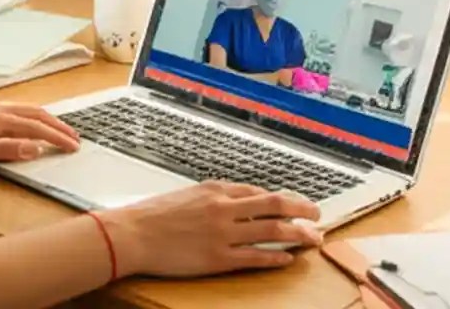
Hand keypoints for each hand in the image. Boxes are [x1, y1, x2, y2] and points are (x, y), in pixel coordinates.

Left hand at [0, 101, 80, 166]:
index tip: (74, 147)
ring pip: (27, 110)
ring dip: (47, 120)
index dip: (57, 138)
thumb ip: (8, 149)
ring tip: (60, 131)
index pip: (36, 127)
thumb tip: (36, 148)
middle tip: (75, 138)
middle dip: (58, 126)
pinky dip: (33, 118)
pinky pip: (17, 111)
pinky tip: (32, 124)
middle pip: (36, 114)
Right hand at [100, 181, 322, 277]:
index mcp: (214, 190)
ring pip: (272, 230)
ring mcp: (223, 233)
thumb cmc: (151, 216)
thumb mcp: (185, 196)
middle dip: (302, 208)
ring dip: (298, 233)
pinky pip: (256, 257)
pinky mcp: (218, 258)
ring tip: (314, 238)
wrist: (132, 233)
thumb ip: (210, 198)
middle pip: (274, 204)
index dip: (280, 199)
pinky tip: (288, 259)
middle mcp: (223, 208)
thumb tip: (231, 202)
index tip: (293, 204)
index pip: (257, 192)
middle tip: (318, 214)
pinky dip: (276, 257)